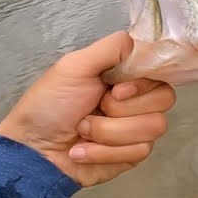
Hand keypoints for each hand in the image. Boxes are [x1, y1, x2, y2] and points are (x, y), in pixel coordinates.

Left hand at [0, 31, 176, 187]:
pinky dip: (104, 152)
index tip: (116, 89)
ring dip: (108, 132)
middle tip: (93, 109)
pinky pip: (139, 151)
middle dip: (121, 110)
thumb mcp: (74, 66)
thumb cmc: (49, 105)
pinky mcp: (133, 154)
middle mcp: (137, 100)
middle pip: (164, 99)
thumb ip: (111, 48)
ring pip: (153, 127)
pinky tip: (83, 150)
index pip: (160, 71)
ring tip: (82, 132)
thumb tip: (140, 43)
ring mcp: (137, 129)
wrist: (33, 150)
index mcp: (125, 75)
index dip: (142, 83)